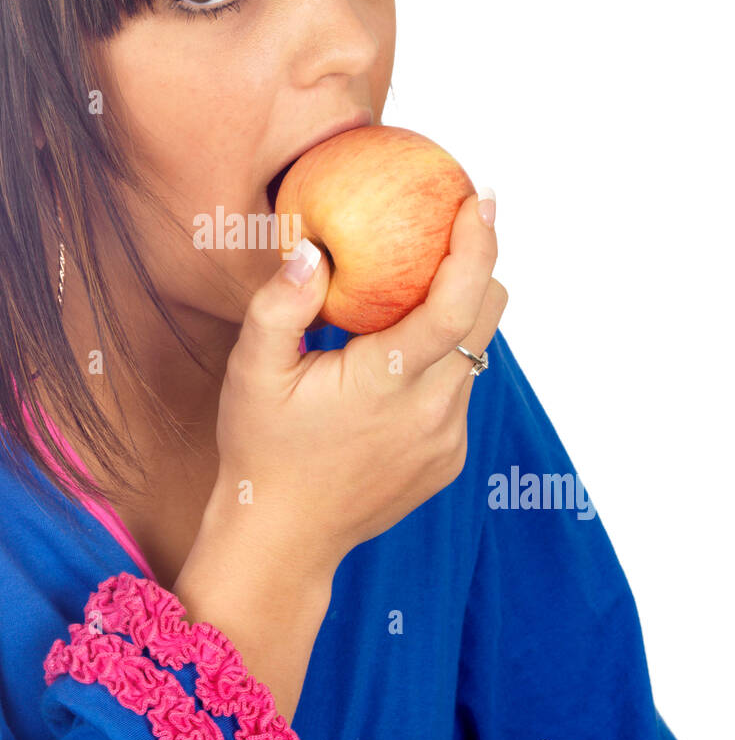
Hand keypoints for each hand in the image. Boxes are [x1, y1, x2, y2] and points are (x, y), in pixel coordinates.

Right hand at [206, 192, 506, 577]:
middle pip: (487, 319)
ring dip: (452, 319)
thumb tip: (313, 249)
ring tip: (401, 303)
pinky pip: (459, 393)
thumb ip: (280, 306)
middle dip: (475, 268)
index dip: (476, 247)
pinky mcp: (448, 459)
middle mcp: (432, 413)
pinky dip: (436, 365)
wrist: (282, 539)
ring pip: (475, 355)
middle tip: (442, 232)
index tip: (477, 200)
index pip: (456, 305)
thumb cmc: (260, 449)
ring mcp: (446, 440)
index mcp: (386, 383)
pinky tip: (388, 370)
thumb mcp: (252, 372)